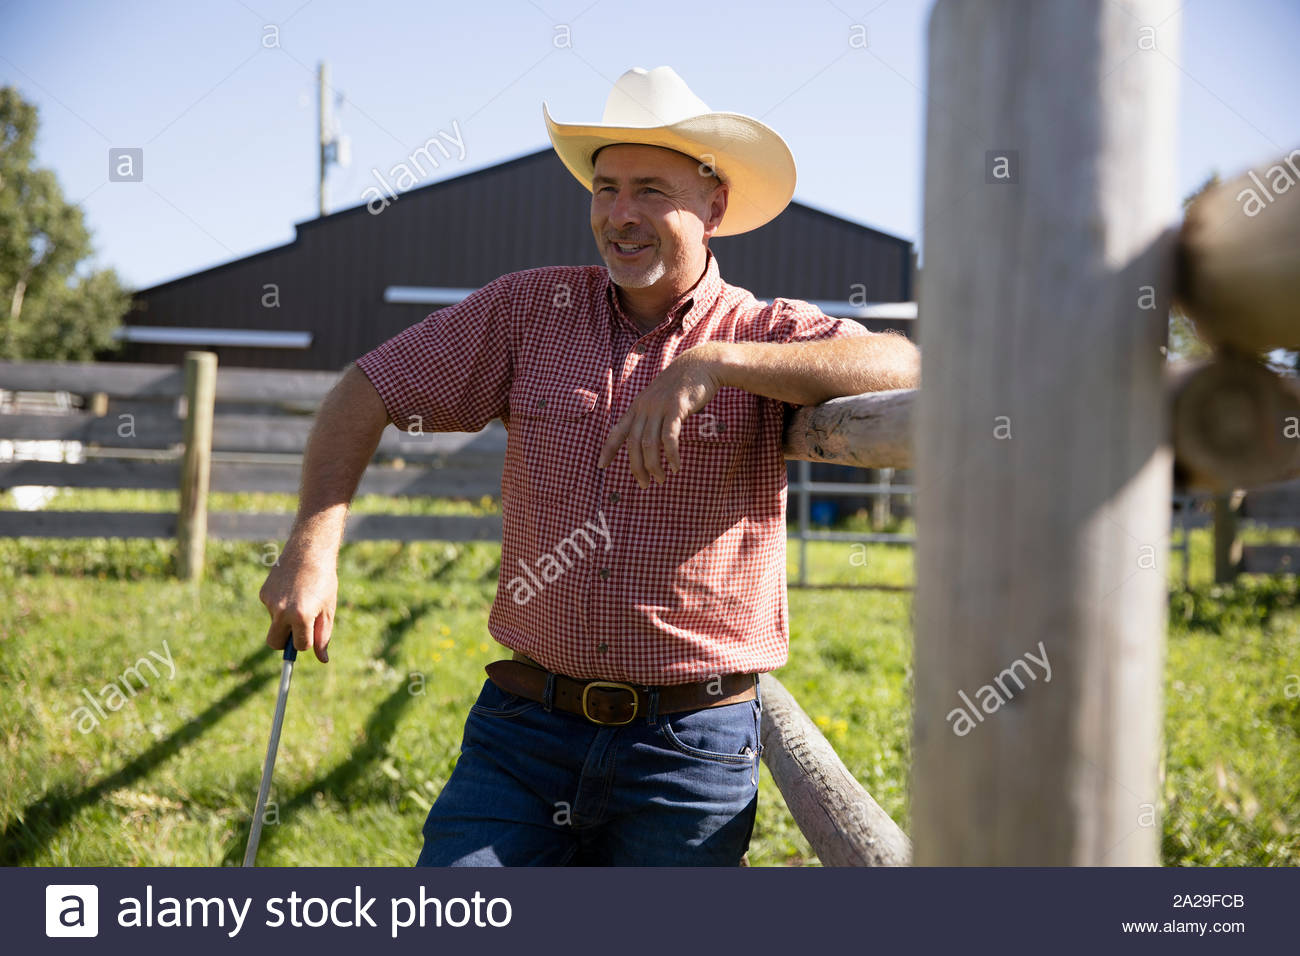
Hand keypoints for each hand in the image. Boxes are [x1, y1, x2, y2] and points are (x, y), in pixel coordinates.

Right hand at [258, 540, 337, 662]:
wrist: (309, 551)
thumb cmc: (324, 581)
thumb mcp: (328, 609)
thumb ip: (324, 636)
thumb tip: (322, 659)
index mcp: (301, 617)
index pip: (300, 646)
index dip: (307, 642)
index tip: (311, 636)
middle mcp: (282, 611)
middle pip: (274, 643)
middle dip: (284, 643)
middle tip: (297, 631)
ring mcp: (270, 602)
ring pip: (275, 623)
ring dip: (286, 619)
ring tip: (300, 597)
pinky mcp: (263, 593)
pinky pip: (272, 608)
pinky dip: (280, 605)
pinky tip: (291, 589)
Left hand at [597, 346, 722, 486]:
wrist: (700, 365)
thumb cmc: (681, 386)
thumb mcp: (659, 399)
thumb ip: (651, 416)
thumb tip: (649, 440)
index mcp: (637, 406)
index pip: (617, 431)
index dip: (608, 449)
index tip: (601, 466)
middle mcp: (644, 407)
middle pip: (633, 443)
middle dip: (636, 467)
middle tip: (644, 485)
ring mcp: (659, 407)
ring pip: (649, 443)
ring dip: (654, 465)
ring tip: (661, 479)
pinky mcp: (676, 408)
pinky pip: (669, 437)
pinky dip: (671, 455)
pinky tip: (676, 466)